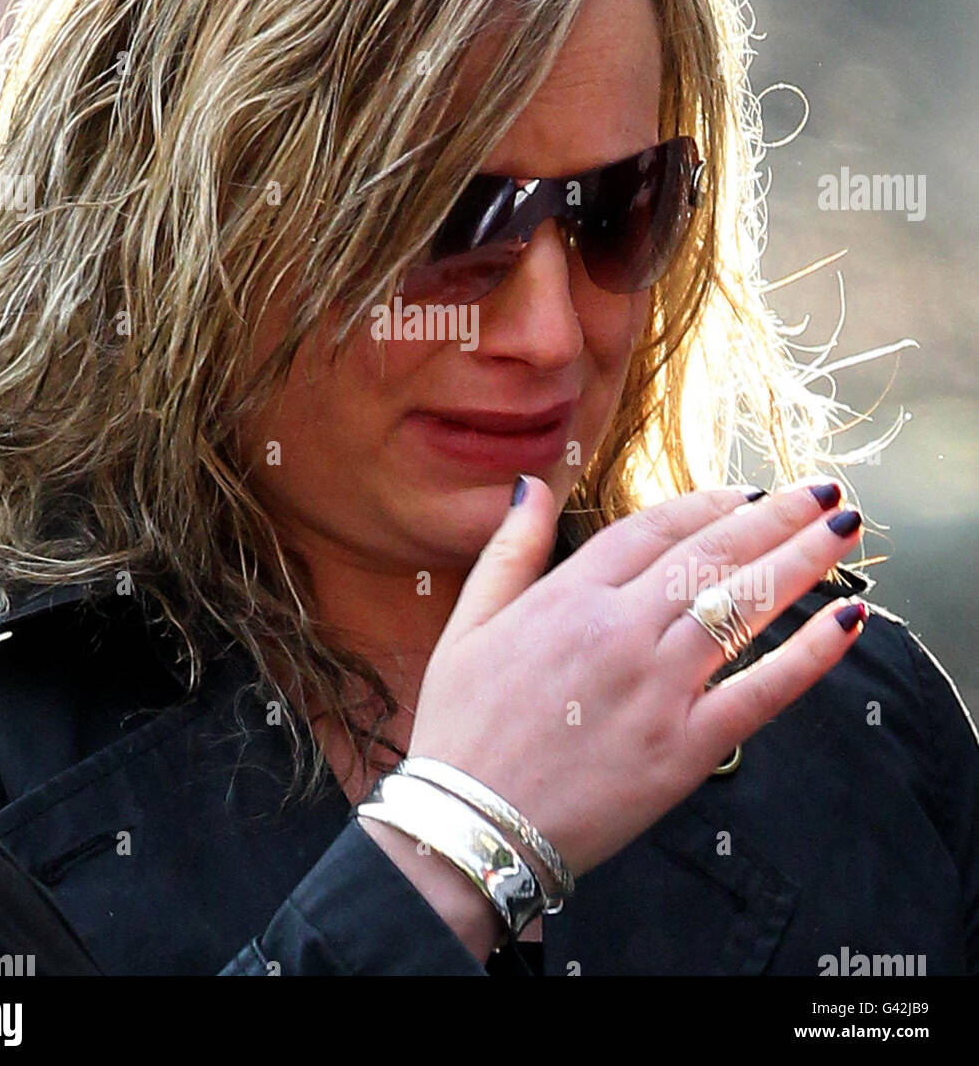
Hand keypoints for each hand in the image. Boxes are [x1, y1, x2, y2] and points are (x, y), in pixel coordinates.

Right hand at [408, 476, 864, 879]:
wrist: (470, 826)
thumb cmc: (463, 726)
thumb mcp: (469, 623)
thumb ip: (508, 549)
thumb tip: (531, 484)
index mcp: (569, 596)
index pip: (657, 528)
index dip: (709, 504)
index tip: (747, 492)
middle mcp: (621, 630)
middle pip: (713, 555)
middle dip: (775, 517)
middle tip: (820, 494)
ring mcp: (658, 688)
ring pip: (743, 607)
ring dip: (802, 562)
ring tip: (844, 531)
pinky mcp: (685, 749)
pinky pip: (760, 692)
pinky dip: (808, 656)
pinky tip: (845, 622)